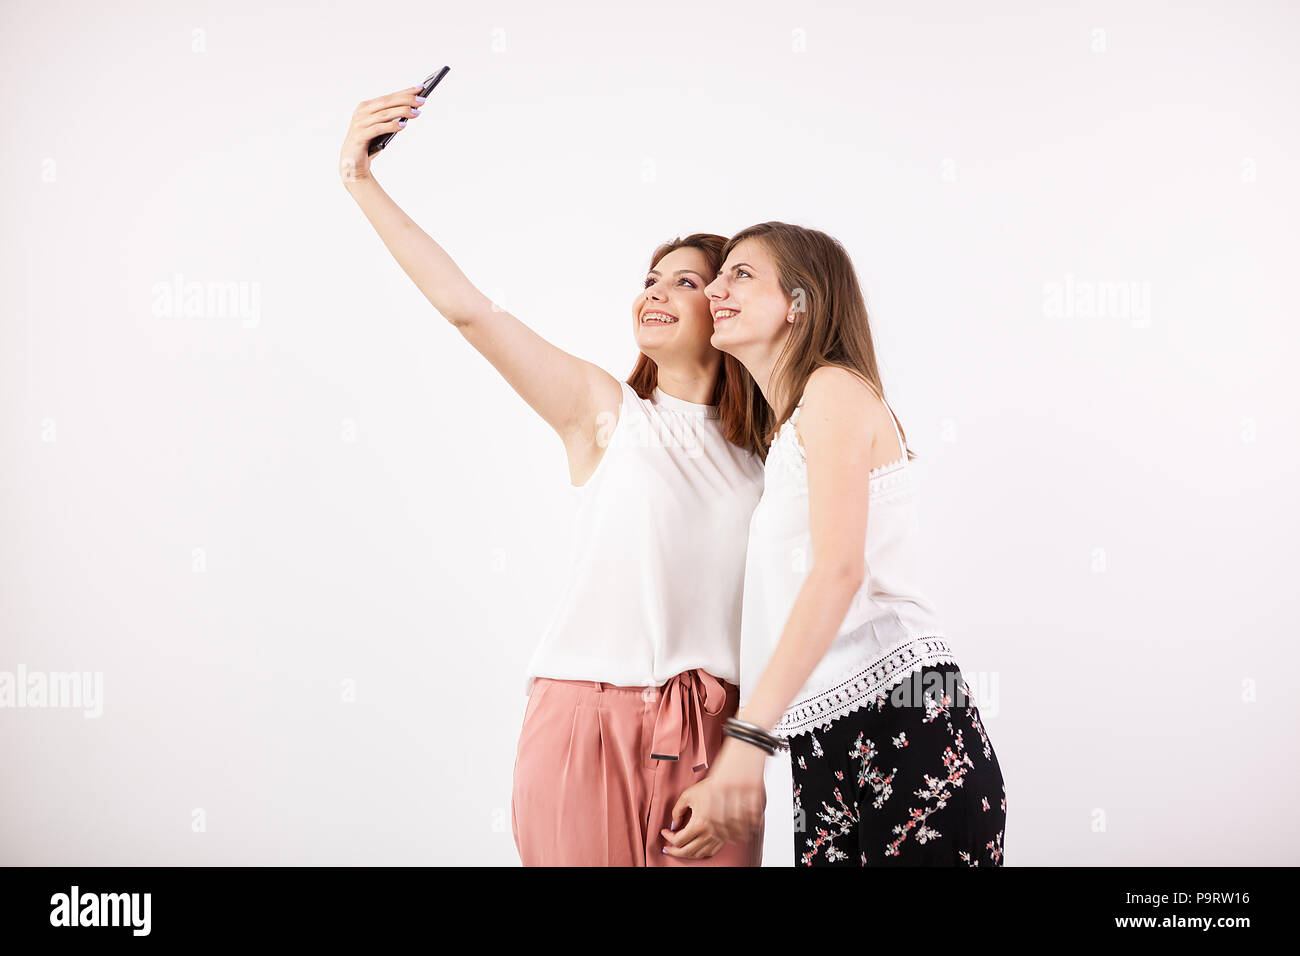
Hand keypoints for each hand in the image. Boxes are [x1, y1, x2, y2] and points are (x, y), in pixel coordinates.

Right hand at [339, 85, 425, 185]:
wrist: (352, 163)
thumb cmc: (369, 143)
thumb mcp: (381, 128)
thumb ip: (391, 118)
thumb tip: (412, 111)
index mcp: (366, 107)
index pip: (388, 97)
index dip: (404, 92)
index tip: (420, 89)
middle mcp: (361, 112)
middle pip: (387, 102)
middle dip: (405, 100)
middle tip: (421, 100)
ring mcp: (359, 123)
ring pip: (384, 114)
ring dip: (402, 112)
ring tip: (416, 112)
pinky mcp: (360, 136)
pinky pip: (378, 128)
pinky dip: (392, 126)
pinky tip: (403, 125)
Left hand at [660, 738, 766, 858]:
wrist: (734, 783)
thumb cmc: (711, 786)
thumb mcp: (688, 794)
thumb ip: (677, 810)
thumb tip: (673, 824)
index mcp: (700, 823)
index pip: (678, 840)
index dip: (668, 837)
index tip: (665, 831)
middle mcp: (711, 833)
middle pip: (687, 852)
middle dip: (674, 851)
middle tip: (667, 847)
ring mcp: (720, 837)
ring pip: (700, 854)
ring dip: (687, 853)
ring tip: (679, 848)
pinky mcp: (727, 837)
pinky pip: (712, 852)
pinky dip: (701, 852)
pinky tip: (695, 846)